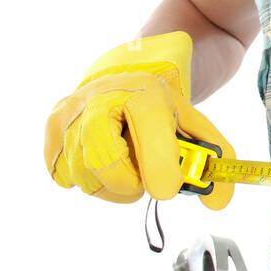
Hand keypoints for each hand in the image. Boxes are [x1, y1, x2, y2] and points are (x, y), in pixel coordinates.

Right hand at [43, 30, 235, 209]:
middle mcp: (99, 100)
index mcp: (144, 93)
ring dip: (114, 184)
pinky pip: (66, 177)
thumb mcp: (196, 124)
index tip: (168, 187)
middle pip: (107, 167)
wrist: (130, 68)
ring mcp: (71, 115)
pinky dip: (90, 178)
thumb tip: (218, 202)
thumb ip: (213, 162)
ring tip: (127, 158)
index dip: (160, 171)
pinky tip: (105, 157)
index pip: (148, 139)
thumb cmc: (163, 104)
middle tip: (147, 170)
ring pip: (88, 180)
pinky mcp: (52, 132)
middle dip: (133, 183)